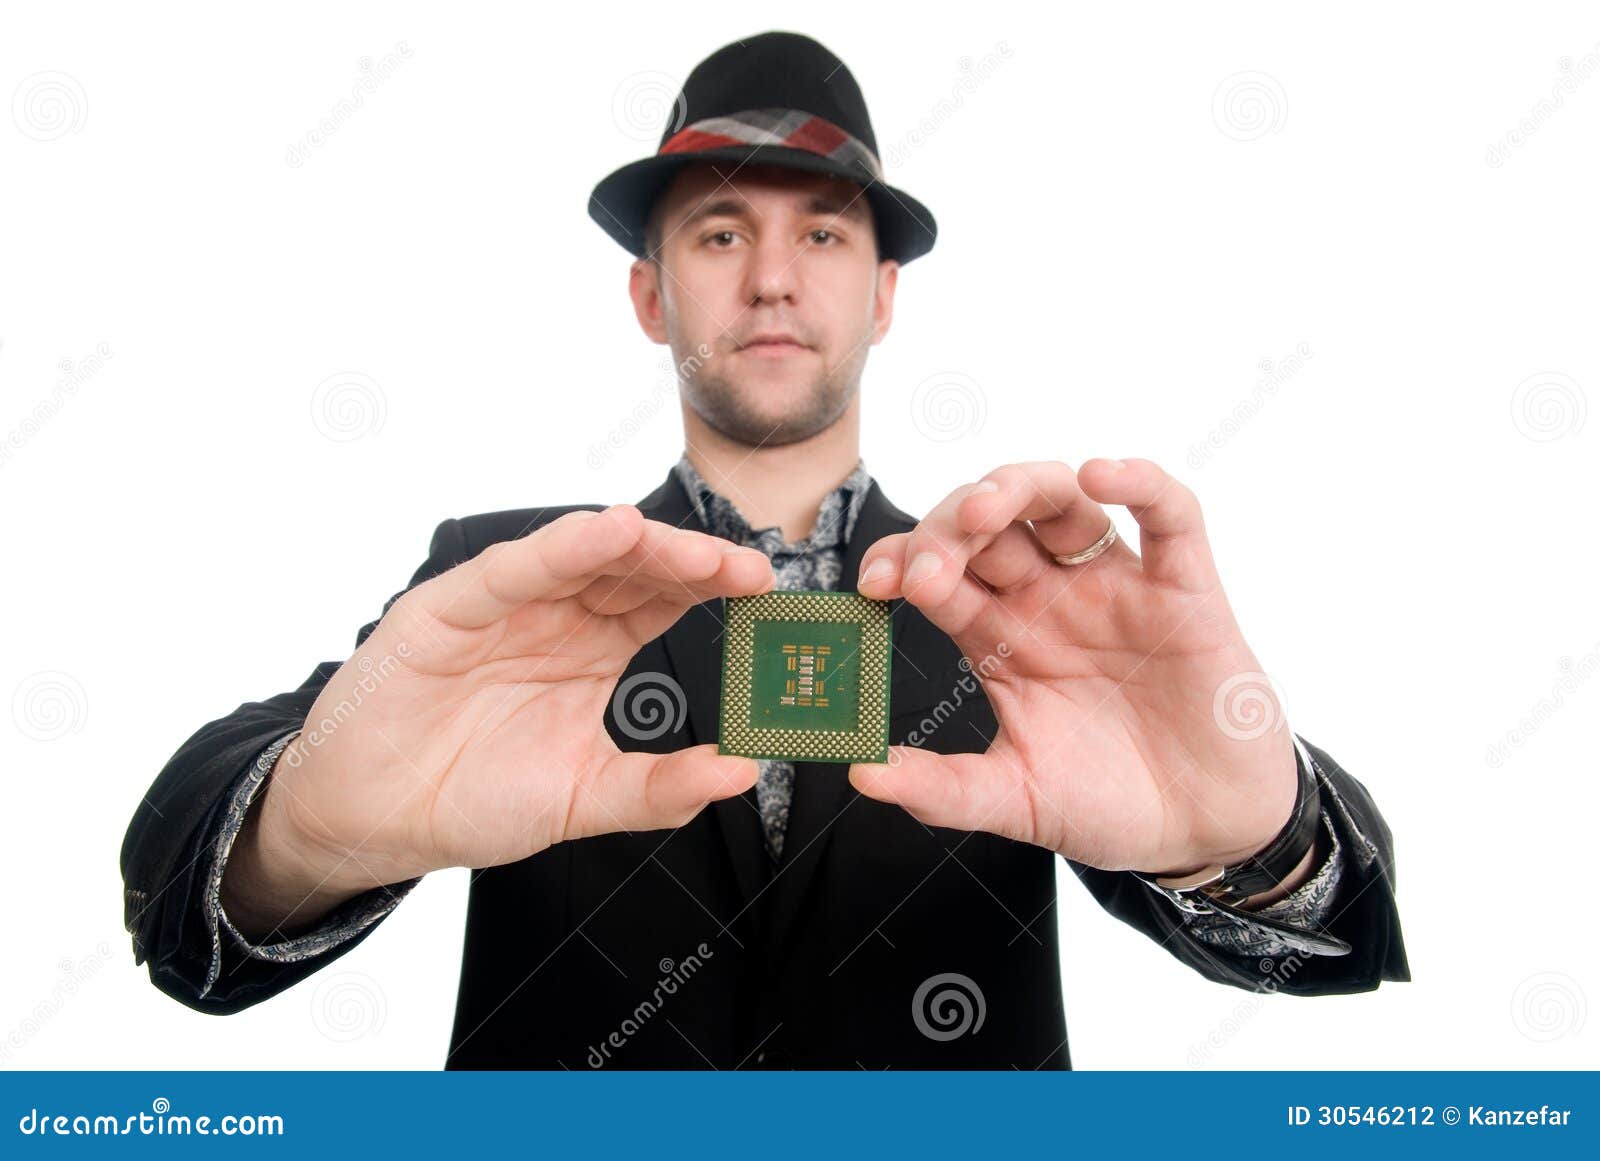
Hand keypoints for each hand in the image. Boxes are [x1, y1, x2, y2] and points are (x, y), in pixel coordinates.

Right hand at [263, 505, 774, 891]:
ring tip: (690, 549)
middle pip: (631, 570)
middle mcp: (554, 616)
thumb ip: (660, 790)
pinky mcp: (448, 608)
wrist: (373, 821)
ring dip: (638, 547)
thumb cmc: (473, 799)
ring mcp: (504, 606)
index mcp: (592, 650)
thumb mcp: (585, 800)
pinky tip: (604, 532)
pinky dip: (560, 548)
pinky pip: (512, 570)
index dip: (710, 588)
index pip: (661, 600)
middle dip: (689, 563)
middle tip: (741, 567)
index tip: (764, 589)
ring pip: (580, 557)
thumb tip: (741, 773)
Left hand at [850, 459, 1298, 875]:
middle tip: (928, 563)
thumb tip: (861, 774)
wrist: (1204, 832)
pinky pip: (1169, 515)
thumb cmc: (1109, 807)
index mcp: (998, 635)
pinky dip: (1139, 482)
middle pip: (987, 525)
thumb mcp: (1015, 800)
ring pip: (1060, 501)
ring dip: (1017, 487)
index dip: (902, 560)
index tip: (874, 584)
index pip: (937, 570)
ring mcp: (1114, 587)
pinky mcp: (1184, 590)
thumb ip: (942, 789)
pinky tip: (1100, 474)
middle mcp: (1049, 598)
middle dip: (948, 526)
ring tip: (985, 510)